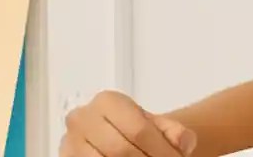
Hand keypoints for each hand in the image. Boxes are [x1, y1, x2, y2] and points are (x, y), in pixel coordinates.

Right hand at [61, 90, 197, 156]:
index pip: (139, 131)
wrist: (113, 134)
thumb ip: (174, 131)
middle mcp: (83, 118)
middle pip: (120, 150)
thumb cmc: (135, 129)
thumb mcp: (158, 125)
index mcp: (107, 101)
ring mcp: (69, 141)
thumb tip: (182, 142)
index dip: (160, 151)